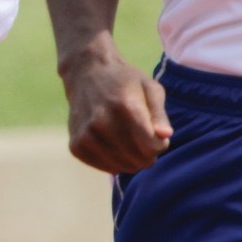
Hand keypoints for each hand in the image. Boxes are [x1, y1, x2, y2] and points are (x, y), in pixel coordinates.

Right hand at [60, 42, 172, 173]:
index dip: (159, 144)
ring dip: (131, 157)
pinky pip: (107, 168)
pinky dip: (114, 160)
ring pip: (124, 167)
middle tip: (140, 134)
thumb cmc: (125, 82)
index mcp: (125, 106)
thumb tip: (165, 136)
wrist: (86, 73)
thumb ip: (159, 114)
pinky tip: (112, 142)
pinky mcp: (76, 146)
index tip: (154, 131)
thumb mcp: (150, 88)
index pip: (151, 147)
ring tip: (126, 136)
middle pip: (139, 160)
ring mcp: (86, 135)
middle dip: (147, 152)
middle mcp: (102, 122)